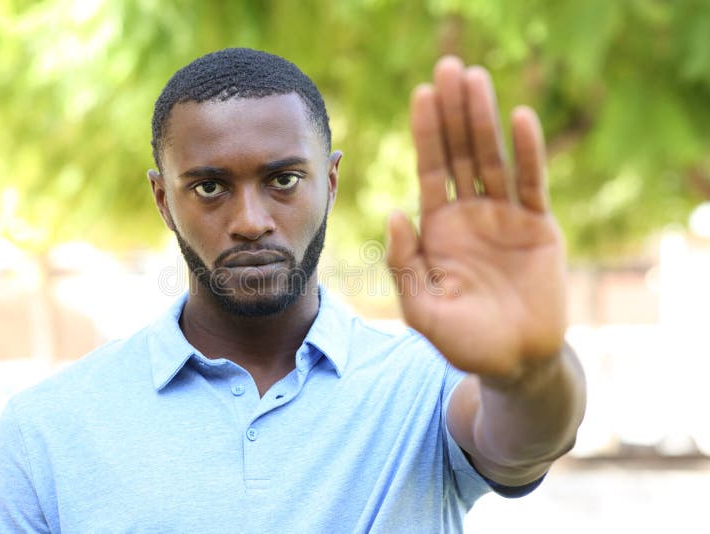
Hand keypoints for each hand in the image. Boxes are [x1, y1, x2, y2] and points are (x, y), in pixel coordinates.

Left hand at [387, 56, 566, 380]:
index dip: (426, 133)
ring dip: (484, 119)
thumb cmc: (464, 341)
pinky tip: (520, 119)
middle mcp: (469, 214)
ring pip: (493, 159)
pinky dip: (528, 153)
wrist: (514, 363)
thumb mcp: (422, 309)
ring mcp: (505, 217)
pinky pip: (532, 184)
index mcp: (438, 229)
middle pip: (458, 153)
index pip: (430, 170)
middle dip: (453, 112)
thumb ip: (405, 264)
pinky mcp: (538, 227)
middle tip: (448, 67)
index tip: (420, 94)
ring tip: (476, 78)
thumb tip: (396, 212)